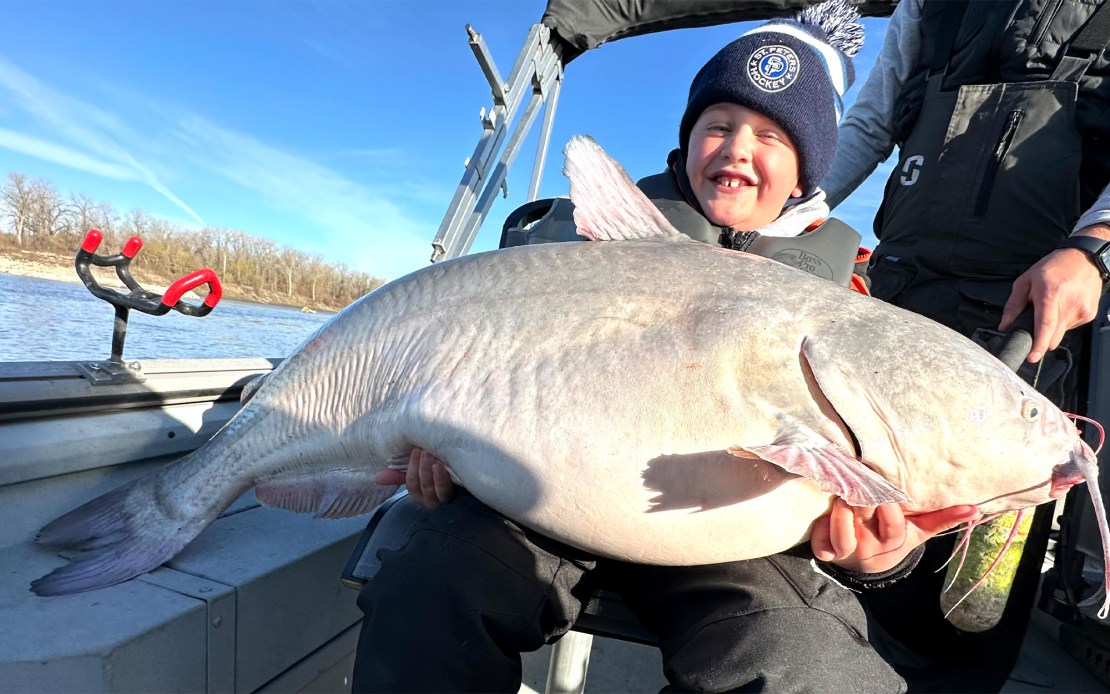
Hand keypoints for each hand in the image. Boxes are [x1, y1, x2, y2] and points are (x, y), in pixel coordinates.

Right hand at [373, 447, 455, 508]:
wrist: (466, 466)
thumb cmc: (437, 468)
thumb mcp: (418, 470)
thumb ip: (399, 474)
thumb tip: (377, 478)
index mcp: (422, 495)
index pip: (412, 485)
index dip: (412, 469)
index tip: (415, 450)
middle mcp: (434, 500)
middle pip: (425, 488)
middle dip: (422, 470)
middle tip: (424, 451)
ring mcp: (448, 498)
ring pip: (438, 492)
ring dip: (433, 475)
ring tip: (434, 458)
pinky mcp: (463, 494)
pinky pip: (450, 491)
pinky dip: (444, 479)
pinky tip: (442, 466)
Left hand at [811, 499, 980, 573]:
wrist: (870, 562)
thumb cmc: (895, 536)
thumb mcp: (919, 529)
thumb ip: (943, 518)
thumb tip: (974, 509)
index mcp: (894, 539)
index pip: (892, 523)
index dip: (886, 506)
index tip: (883, 489)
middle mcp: (871, 546)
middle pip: (865, 524)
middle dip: (860, 502)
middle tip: (857, 483)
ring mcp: (848, 551)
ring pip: (841, 537)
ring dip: (839, 516)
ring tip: (840, 498)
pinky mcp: (828, 552)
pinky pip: (821, 546)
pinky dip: (819, 532)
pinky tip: (822, 518)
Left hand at [999, 224, 1109, 362]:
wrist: (1085, 258)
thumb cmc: (1053, 266)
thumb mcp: (1026, 280)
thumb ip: (1013, 304)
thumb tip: (1004, 326)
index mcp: (1050, 294)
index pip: (1045, 325)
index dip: (1038, 344)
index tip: (1031, 357)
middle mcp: (1069, 305)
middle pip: (1053, 337)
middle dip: (1041, 338)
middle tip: (1035, 324)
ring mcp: (1082, 311)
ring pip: (1061, 333)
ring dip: (1052, 328)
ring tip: (1052, 307)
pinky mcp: (1090, 314)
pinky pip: (1071, 327)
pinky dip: (1063, 322)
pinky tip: (1063, 306)